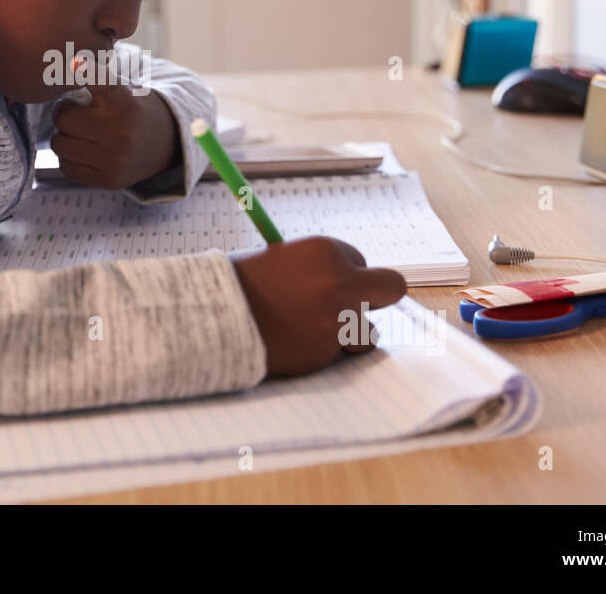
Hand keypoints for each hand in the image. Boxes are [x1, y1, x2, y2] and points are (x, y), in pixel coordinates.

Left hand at [48, 57, 179, 188]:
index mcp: (126, 104)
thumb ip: (95, 80)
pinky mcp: (107, 180)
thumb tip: (63, 70)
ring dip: (63, 136)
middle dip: (63, 112)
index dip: (83, 70)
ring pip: (59, 144)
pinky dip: (69, 157)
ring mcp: (114, 160)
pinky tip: (82, 149)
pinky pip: (66, 166)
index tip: (75, 64)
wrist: (165, 144)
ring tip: (78, 131)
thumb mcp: (125, 88)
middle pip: (63, 118)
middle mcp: (121, 132)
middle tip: (73, 111)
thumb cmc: (134, 109)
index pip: (96, 81)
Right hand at [229, 236, 406, 376]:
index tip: (326, 283)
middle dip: (376, 297)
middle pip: (389, 288)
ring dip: (348, 333)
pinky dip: (323, 352)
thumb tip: (345, 283)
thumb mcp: (281, 261)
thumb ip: (317, 270)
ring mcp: (337, 319)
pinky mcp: (328, 351)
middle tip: (358, 306)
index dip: (344, 274)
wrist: (215, 318)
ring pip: (368, 331)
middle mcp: (338, 282)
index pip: (358, 260)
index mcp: (324, 250)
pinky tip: (296, 343)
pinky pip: (340, 354)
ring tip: (311, 331)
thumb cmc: (243, 287)